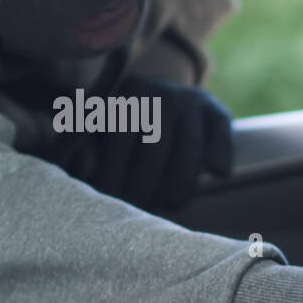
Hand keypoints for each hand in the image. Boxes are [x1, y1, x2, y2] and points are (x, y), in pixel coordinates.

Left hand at [60, 76, 232, 209]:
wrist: (169, 108)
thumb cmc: (126, 132)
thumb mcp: (102, 134)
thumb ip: (87, 151)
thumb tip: (81, 170)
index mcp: (126, 93)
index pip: (118, 138)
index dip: (114, 175)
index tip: (109, 201)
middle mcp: (160, 91)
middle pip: (154, 149)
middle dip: (145, 188)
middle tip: (139, 211)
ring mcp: (191, 99)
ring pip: (189, 149)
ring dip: (180, 185)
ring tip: (170, 205)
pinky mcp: (217, 111)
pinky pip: (221, 137)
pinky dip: (220, 158)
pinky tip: (214, 177)